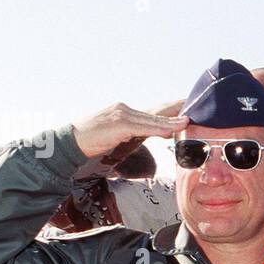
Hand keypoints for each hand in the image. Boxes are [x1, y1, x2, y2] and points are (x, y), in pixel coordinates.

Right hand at [72, 102, 188, 160]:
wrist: (68, 145)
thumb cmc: (91, 146)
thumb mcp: (117, 144)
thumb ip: (134, 142)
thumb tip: (148, 157)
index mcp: (126, 115)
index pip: (153, 112)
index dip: (172, 111)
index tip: (188, 109)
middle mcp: (125, 110)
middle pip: (156, 111)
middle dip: (176, 109)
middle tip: (196, 105)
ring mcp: (120, 115)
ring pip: (151, 119)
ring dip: (171, 120)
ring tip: (188, 121)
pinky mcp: (117, 123)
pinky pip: (141, 127)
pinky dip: (157, 128)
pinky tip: (170, 129)